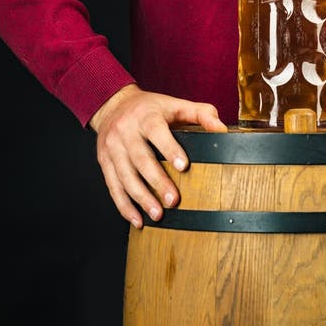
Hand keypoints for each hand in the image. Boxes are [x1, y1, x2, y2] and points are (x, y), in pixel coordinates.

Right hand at [89, 83, 227, 228]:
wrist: (113, 106)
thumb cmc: (151, 108)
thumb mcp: (175, 105)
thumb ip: (201, 114)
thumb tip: (222, 130)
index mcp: (146, 116)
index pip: (156, 131)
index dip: (170, 148)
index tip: (184, 166)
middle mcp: (126, 131)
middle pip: (141, 158)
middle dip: (157, 181)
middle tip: (174, 201)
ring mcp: (112, 148)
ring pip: (125, 176)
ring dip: (141, 198)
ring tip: (158, 214)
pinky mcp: (104, 162)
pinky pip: (113, 187)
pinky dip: (124, 206)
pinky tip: (137, 220)